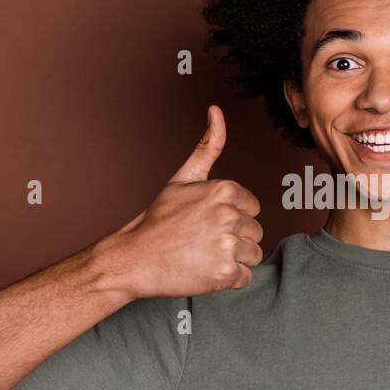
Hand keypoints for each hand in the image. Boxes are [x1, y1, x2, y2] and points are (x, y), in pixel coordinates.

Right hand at [104, 105, 263, 297]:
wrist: (134, 258)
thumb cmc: (158, 219)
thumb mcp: (183, 178)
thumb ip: (208, 146)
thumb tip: (216, 110)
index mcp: (225, 190)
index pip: (253, 208)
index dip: (231, 217)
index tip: (206, 221)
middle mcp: (229, 215)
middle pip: (255, 232)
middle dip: (233, 238)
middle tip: (202, 240)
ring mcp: (227, 245)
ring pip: (253, 254)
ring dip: (233, 259)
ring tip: (204, 255)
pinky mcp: (224, 273)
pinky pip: (245, 277)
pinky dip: (228, 279)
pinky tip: (205, 270)